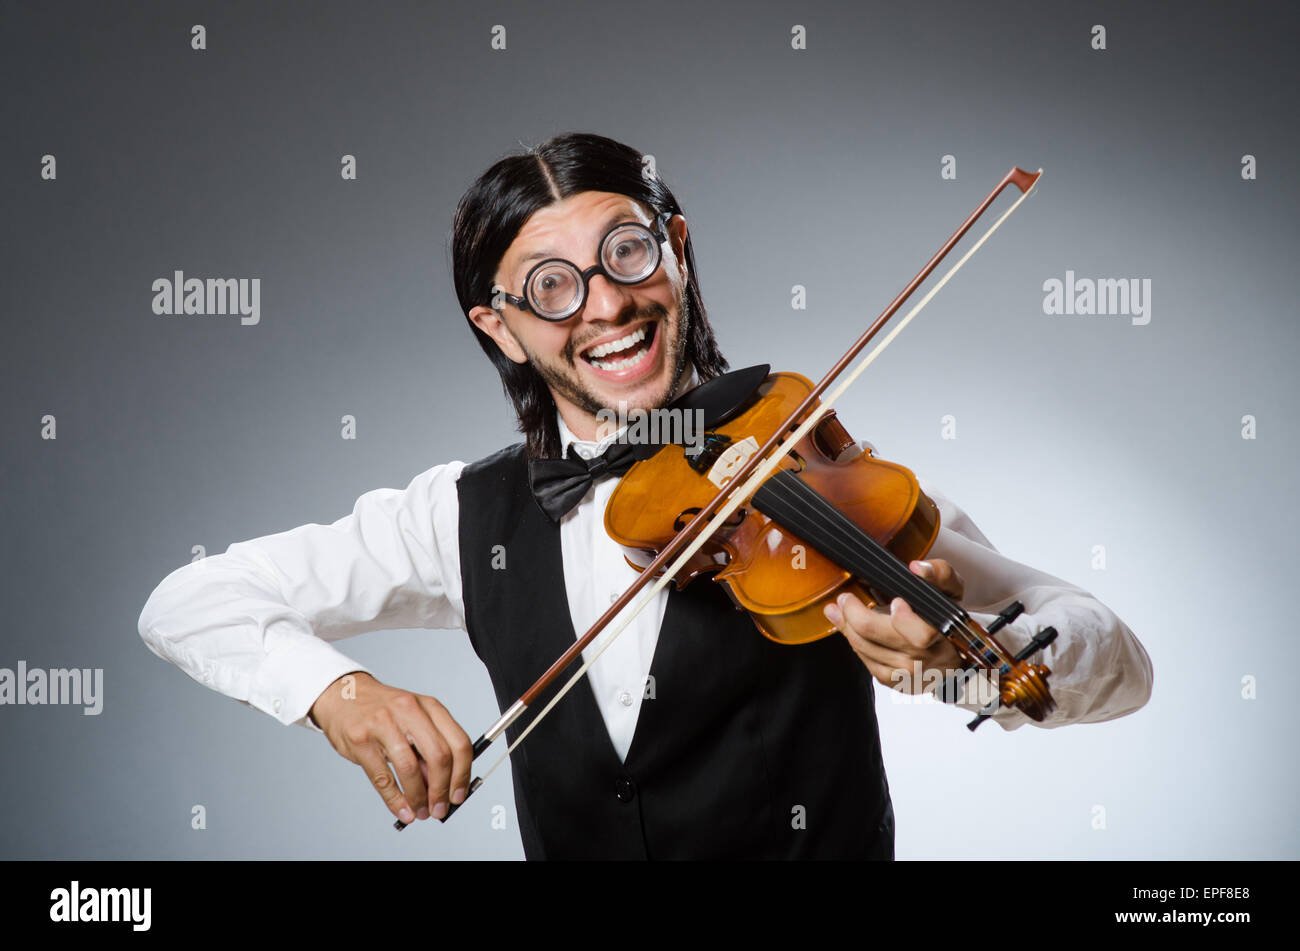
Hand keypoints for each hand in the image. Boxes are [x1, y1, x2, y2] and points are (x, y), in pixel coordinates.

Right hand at [308, 671, 472, 823]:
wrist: (343, 695)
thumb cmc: (382, 710)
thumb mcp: (413, 719)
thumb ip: (429, 748)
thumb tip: (443, 786)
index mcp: (429, 706)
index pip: (458, 742)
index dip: (463, 774)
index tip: (459, 795)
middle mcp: (409, 711)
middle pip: (438, 756)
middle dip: (442, 790)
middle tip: (440, 809)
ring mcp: (383, 724)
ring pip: (409, 768)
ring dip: (418, 798)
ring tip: (421, 812)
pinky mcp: (361, 740)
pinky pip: (382, 778)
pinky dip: (395, 800)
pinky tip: (402, 810)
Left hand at [823, 559, 965, 694]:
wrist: (953, 662)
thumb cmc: (947, 622)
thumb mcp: (952, 592)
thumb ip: (939, 573)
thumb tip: (917, 568)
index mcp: (942, 635)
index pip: (921, 634)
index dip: (903, 618)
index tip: (895, 601)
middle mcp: (923, 658)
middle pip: (874, 634)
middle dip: (853, 611)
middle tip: (845, 598)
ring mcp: (906, 673)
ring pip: (862, 645)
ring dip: (846, 624)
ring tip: (840, 609)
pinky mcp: (892, 681)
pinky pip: (863, 659)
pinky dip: (854, 640)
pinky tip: (849, 627)